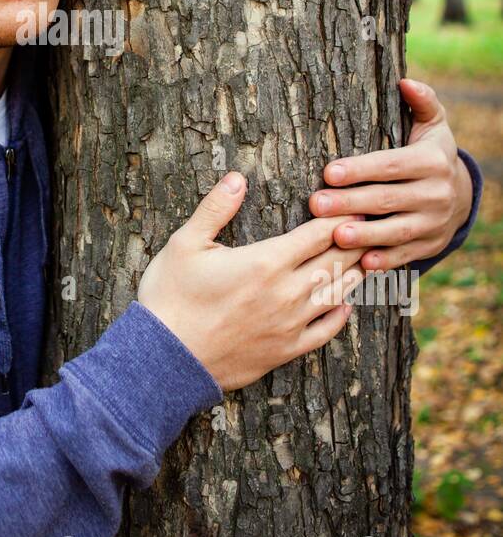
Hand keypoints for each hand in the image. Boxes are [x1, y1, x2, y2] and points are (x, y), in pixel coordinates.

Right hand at [136, 171, 367, 392]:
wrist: (166, 359)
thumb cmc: (171, 297)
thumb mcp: (185, 243)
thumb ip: (216, 208)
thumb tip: (237, 177)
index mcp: (266, 261)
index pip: (317, 234)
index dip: (340, 218)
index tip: (356, 206)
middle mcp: (287, 292)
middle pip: (334, 262)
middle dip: (353, 242)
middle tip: (370, 229)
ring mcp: (289, 324)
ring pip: (336, 294)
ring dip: (353, 275)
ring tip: (365, 260)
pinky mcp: (285, 351)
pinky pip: (325, 332)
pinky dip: (340, 316)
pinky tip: (346, 306)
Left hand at [308, 78, 473, 273]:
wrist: (461, 194)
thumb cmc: (432, 152)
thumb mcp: (433, 125)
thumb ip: (422, 101)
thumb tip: (405, 81)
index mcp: (431, 161)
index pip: (391, 165)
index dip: (360, 169)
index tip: (329, 172)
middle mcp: (436, 193)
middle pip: (387, 199)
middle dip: (350, 202)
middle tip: (316, 204)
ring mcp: (434, 222)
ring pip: (397, 230)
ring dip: (366, 235)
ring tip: (336, 235)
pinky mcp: (429, 245)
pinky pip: (406, 254)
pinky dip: (385, 260)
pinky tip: (362, 263)